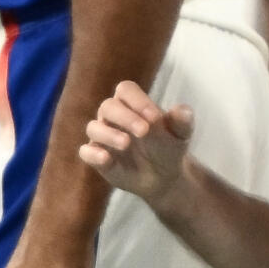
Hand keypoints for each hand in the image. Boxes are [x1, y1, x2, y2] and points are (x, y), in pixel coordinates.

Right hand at [78, 79, 196, 210]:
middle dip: (125, 117)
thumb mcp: (180, 135)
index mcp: (132, 104)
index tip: (155, 118)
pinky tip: (106, 158)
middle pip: (108, 106)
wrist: (163, 177)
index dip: (138, 100)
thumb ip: (182, 121)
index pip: (126, 90)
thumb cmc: (168, 148)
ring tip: (126, 144)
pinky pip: (86, 152)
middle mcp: (113, 117)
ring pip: (93, 127)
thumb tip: (183, 110)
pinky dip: (92, 154)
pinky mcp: (96, 157)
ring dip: (108, 134)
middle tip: (144, 131)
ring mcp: (103, 137)